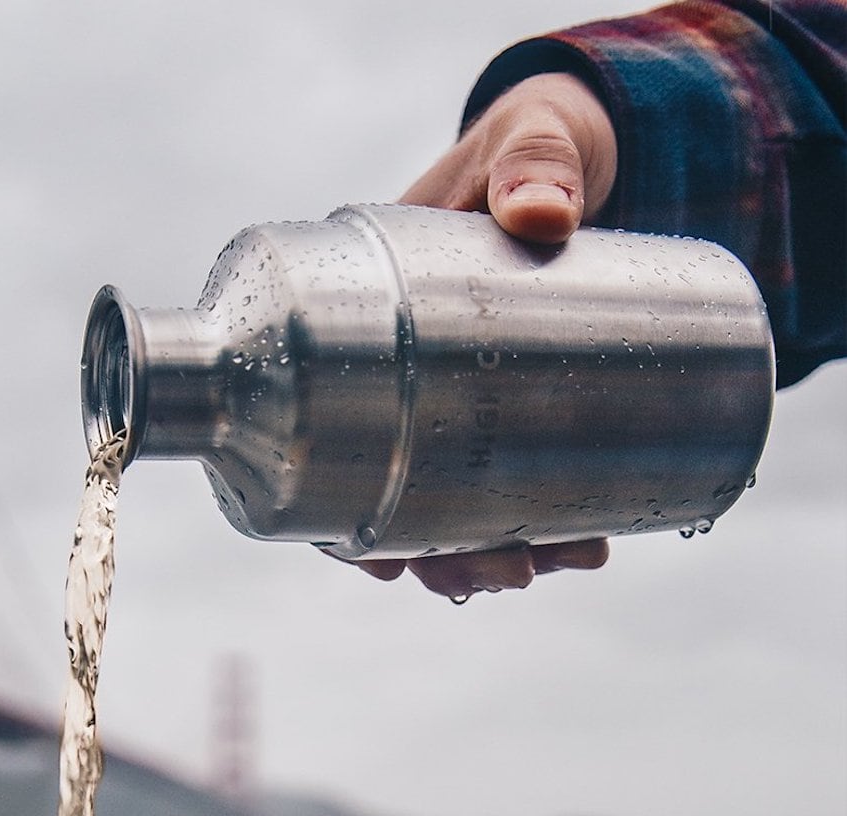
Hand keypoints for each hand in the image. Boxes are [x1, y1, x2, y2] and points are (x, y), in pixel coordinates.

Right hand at [356, 73, 616, 600]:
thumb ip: (533, 161)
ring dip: (498, 548)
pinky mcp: (524, 399)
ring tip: (566, 562)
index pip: (324, 430)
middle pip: (390, 492)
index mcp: (370, 319)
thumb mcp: (529, 141)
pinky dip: (546, 516)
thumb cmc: (532, 140)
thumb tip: (542, 215)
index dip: (337, 517)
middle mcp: (406, 372)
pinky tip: (589, 542)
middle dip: (442, 553)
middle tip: (505, 576)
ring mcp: (467, 392)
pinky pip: (516, 473)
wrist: (586, 146)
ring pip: (457, 496)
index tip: (381, 564)